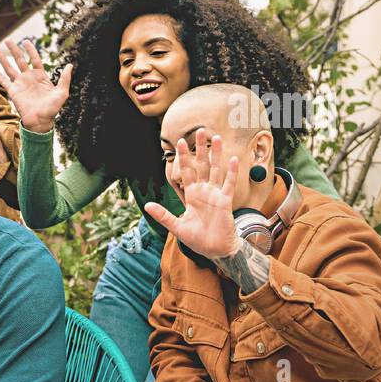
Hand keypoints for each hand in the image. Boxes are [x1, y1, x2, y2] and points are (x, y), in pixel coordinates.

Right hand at [0, 39, 70, 134]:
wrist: (41, 121)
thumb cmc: (53, 108)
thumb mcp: (62, 92)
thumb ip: (65, 78)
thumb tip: (70, 65)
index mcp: (40, 76)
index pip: (34, 59)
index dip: (30, 50)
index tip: (26, 41)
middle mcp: (29, 78)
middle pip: (19, 60)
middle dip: (14, 50)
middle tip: (8, 40)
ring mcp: (20, 84)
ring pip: (9, 68)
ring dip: (3, 59)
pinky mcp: (13, 91)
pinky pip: (3, 81)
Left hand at [144, 129, 239, 259]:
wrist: (214, 249)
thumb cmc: (197, 239)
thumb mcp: (176, 226)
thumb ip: (163, 215)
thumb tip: (147, 206)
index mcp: (191, 195)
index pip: (186, 171)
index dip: (184, 157)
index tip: (180, 142)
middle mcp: (204, 191)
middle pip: (202, 165)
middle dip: (200, 149)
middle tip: (200, 131)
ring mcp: (215, 194)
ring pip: (216, 169)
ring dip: (216, 154)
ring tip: (216, 138)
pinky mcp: (225, 201)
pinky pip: (229, 184)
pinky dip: (231, 172)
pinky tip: (233, 159)